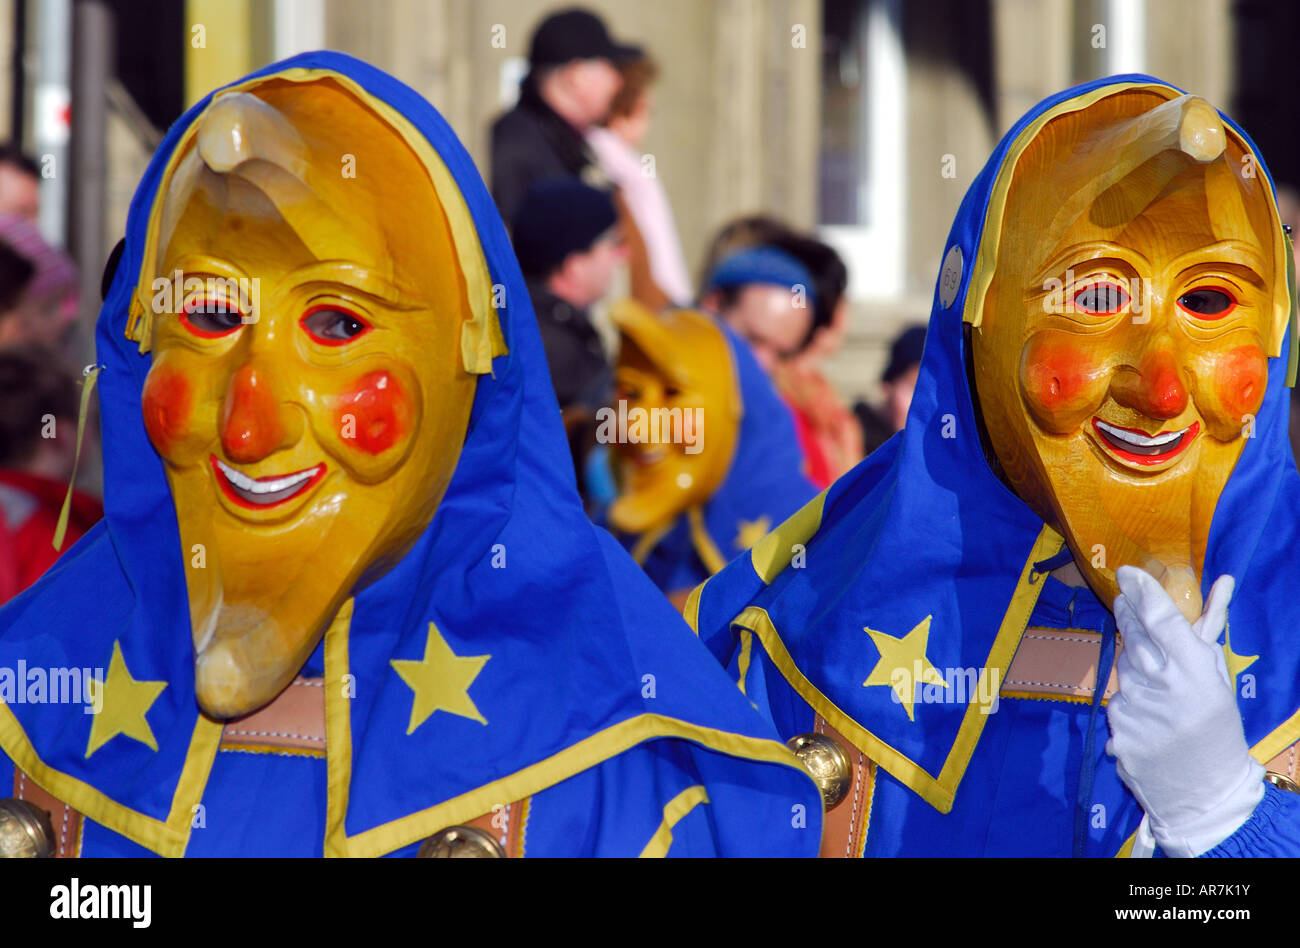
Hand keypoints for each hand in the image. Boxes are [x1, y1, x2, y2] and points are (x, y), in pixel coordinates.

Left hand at [1106, 565, 1263, 856]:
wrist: (1203, 793)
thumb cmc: (1216, 729)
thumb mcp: (1219, 678)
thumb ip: (1209, 628)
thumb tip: (1220, 580)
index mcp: (1195, 672)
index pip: (1161, 619)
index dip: (1142, 590)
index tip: (1127, 571)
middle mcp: (1162, 688)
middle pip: (1132, 634)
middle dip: (1127, 613)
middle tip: (1125, 598)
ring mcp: (1134, 711)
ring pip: (1122, 668)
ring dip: (1133, 667)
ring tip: (1156, 686)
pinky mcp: (1115, 732)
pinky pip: (1116, 701)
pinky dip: (1129, 701)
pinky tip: (1147, 716)